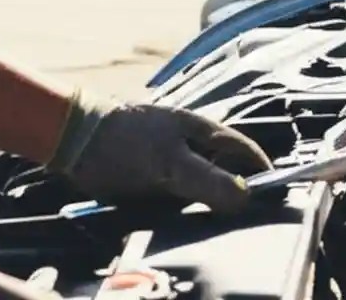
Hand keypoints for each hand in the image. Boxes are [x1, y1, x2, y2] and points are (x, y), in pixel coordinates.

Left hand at [46, 92, 270, 213]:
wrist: (74, 137)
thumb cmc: (127, 145)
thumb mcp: (171, 165)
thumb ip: (209, 181)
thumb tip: (245, 197)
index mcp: (202, 129)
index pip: (243, 148)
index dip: (260, 169)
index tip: (271, 193)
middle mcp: (190, 137)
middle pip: (224, 163)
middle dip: (233, 185)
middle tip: (237, 212)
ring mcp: (169, 150)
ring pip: (200, 174)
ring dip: (205, 193)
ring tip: (208, 215)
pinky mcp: (150, 164)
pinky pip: (177, 183)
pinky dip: (182, 197)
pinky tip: (177, 210)